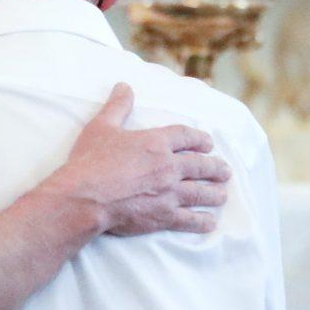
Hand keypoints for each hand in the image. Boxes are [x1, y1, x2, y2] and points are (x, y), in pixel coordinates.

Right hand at [53, 85, 230, 237]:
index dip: (200, 139)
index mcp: (156, 143)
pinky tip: (210, 223)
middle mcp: (168, 167)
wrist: (84, 198)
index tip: (208, 144)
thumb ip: (117, 106)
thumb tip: (124, 86)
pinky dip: (202, 221)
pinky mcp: (163, 216)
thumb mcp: (101, 127)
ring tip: (222, 195)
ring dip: (215, 193)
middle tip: (225, 171)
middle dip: (215, 168)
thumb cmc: (90, 162)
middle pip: (200, 166)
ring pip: (201, 193)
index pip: (186, 137)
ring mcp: (169, 193)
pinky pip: (190, 220)